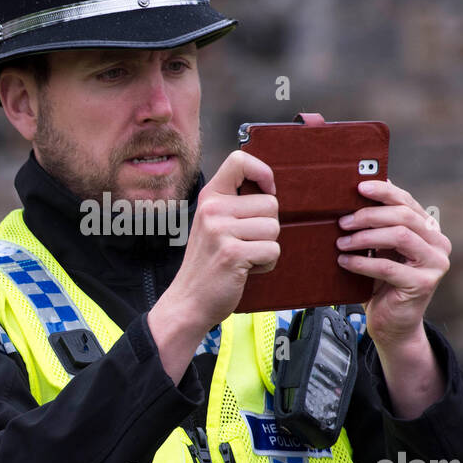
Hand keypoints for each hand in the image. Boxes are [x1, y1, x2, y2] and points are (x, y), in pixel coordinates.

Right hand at [148, 150, 278, 381]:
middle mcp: (213, 209)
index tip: (265, 191)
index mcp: (210, 198)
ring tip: (244, 257)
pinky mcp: (232, 253)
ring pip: (274, 228)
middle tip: (244, 243)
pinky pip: (272, 250)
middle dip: (267, 227)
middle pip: (270, 203)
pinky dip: (266, 264)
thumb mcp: (212, 225)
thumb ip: (234, 205)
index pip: (239, 161)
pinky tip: (245, 269)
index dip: (263, 173)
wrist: (188, 302)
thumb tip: (268, 190)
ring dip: (266, 247)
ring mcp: (221, 231)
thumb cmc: (206, 265)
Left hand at [335, 179, 450, 350]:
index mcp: (430, 230)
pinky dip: (362, 262)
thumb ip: (379, 225)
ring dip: (365, 237)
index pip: (408, 202)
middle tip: (342, 222)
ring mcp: (435, 264)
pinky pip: (388, 267)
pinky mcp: (423, 284)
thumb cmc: (383, 284)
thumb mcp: (381, 249)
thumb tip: (359, 191)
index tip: (359, 187)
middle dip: (369, 215)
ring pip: (399, 236)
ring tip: (341, 242)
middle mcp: (439, 244)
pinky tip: (345, 261)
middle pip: (404, 216)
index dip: (384, 192)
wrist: (393, 324)